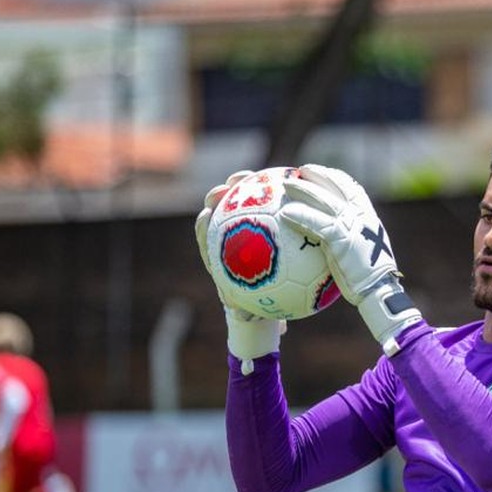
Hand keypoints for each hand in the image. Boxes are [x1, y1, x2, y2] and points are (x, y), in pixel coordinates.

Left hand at [196, 170, 285, 374]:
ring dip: (245, 188)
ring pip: (241, 205)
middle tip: (228, 187)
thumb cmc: (260, 310)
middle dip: (219, 196)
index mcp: (221, 259)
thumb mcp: (255, 314)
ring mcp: (245, 231)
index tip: (206, 215)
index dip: (204, 225)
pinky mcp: (263, 226)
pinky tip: (287, 186)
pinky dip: (273, 197)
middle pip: (219, 214)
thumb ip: (247, 313)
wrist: (268, 304)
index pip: (207, 238)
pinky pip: (266, 208)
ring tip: (254, 176)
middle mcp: (229, 241)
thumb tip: (241, 315)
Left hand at [280, 165, 421, 354]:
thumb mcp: (360, 256)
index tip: (321, 172)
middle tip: (301, 170)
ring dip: (304, 188)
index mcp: (367, 217)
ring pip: (325, 199)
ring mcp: (353, 225)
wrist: (378, 291)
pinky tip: (284, 213)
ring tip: (285, 183)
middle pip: (338, 186)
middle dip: (319, 174)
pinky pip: (317, 222)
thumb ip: (346, 244)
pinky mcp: (342, 238)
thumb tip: (329, 246)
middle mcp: (361, 216)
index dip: (336, 178)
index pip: (353, 189)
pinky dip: (301, 215)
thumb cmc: (367, 281)